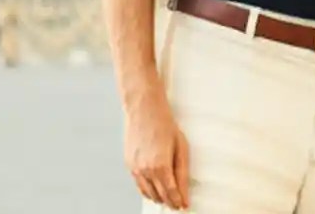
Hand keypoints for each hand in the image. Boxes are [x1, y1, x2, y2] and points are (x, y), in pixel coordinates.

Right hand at [124, 86, 189, 209]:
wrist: (144, 110)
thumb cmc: (164, 124)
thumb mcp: (181, 147)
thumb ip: (182, 172)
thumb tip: (184, 191)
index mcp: (160, 166)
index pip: (172, 193)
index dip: (179, 201)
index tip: (184, 205)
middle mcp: (146, 170)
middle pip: (160, 196)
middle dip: (170, 202)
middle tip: (178, 203)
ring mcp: (135, 168)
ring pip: (148, 193)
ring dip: (159, 197)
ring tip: (168, 198)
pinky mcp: (129, 164)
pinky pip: (139, 184)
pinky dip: (147, 190)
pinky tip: (155, 189)